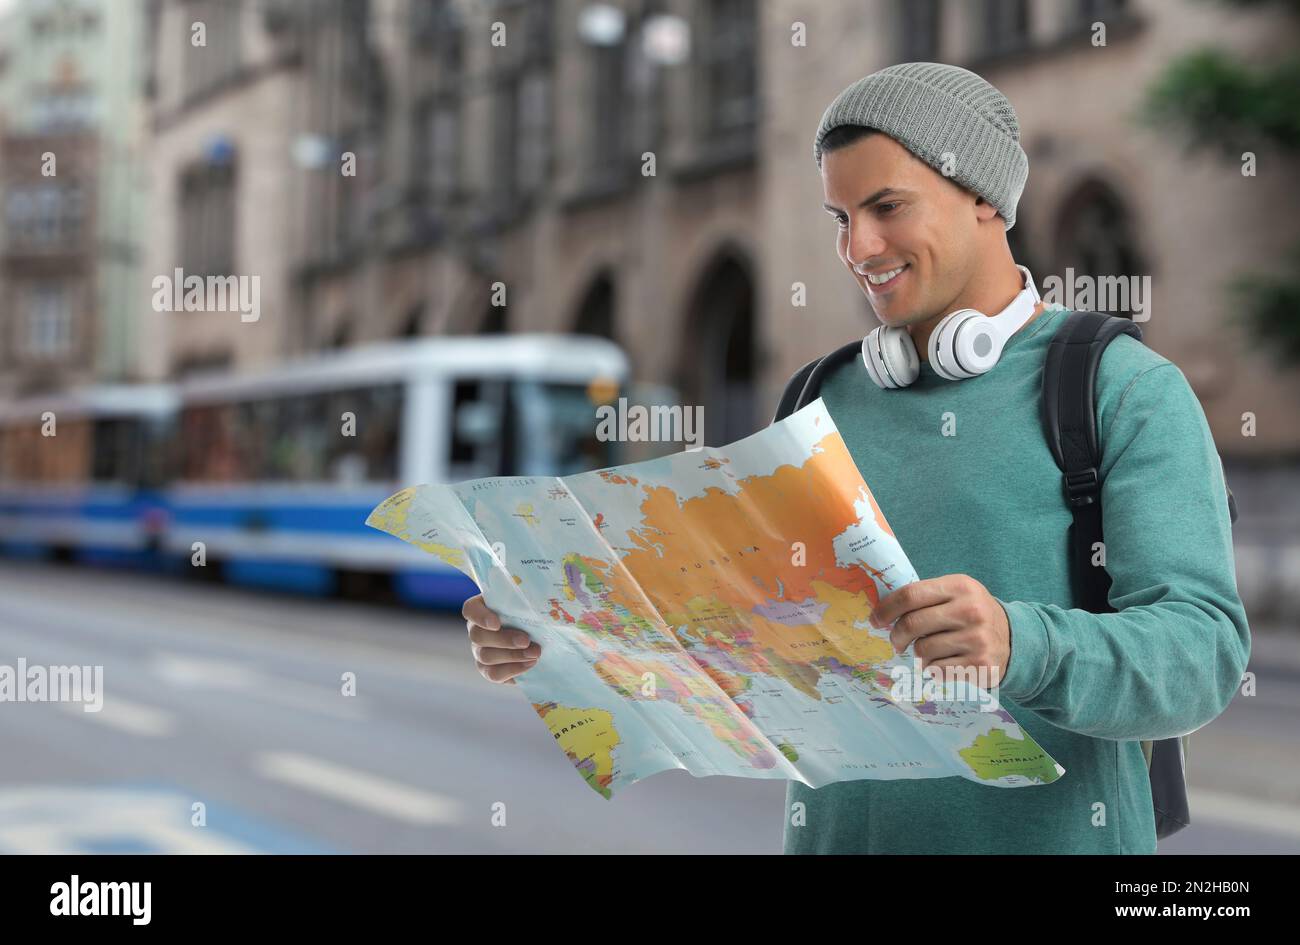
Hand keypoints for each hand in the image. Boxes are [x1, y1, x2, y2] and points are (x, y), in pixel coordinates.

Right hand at [462, 594, 541, 684]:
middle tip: (526, 641)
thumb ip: (533, 601)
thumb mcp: (535, 604)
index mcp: (484, 608)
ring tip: (535, 653)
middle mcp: (477, 630)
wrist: (543, 640)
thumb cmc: (537, 615)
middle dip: (504, 639)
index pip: (471, 609)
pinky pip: (494, 674)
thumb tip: (541, 604)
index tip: (496, 623)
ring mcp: (480, 651)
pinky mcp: (489, 670)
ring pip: (485, 656)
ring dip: (512, 655)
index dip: (480, 616)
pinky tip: (530, 663)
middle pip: (478, 636)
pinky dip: (512, 669)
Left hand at [868, 574, 1010, 685]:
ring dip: (919, 653)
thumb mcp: (956, 594)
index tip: (875, 619)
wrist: (1014, 639)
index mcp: (960, 586)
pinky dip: (932, 668)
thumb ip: (924, 597)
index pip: (911, 595)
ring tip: (931, 650)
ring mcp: (977, 639)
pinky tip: (944, 661)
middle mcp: (970, 611)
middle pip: (912, 624)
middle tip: (895, 642)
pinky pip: (936, 669)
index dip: (887, 608)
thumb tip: (881, 611)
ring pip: (923, 650)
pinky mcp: (979, 665)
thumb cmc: (972, 614)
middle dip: (896, 635)